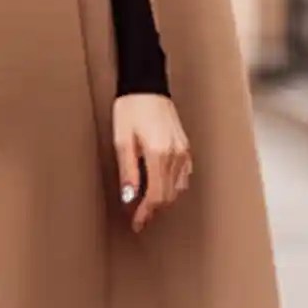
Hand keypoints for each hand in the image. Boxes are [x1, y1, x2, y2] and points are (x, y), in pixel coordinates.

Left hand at [112, 94, 191, 232]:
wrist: (146, 85)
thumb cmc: (130, 109)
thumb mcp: (122, 141)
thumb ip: (128, 172)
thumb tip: (129, 197)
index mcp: (159, 154)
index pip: (156, 195)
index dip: (145, 213)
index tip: (136, 223)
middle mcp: (175, 155)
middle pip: (168, 195)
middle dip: (153, 210)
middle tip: (139, 219)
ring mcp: (183, 150)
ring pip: (177, 188)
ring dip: (163, 199)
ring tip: (147, 206)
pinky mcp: (185, 146)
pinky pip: (184, 175)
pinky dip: (173, 186)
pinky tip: (161, 187)